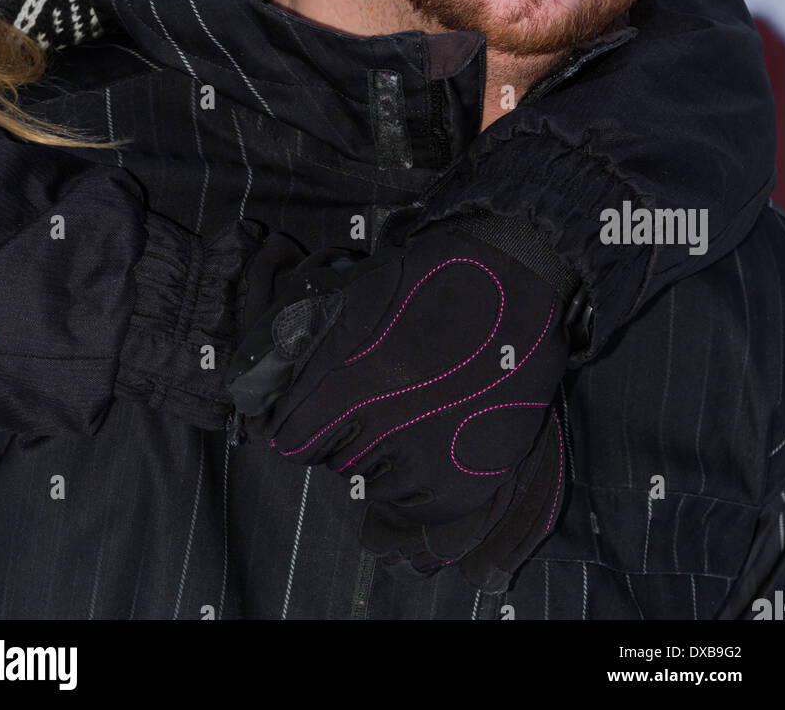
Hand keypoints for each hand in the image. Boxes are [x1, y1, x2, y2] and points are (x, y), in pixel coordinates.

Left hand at [226, 213, 580, 588]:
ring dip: (382, 459)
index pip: (291, 441)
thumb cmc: (430, 279)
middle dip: (344, 437)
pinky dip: (419, 481)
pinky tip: (436, 439)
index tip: (316, 414)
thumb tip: (270, 382)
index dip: (300, 425)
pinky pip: (416, 505)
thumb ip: (313, 345)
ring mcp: (426, 459)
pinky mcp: (463, 481)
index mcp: (347, 380)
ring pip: (372, 484)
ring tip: (413, 416)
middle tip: (376, 405)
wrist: (514, 279)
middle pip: (332, 461)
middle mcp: (382, 426)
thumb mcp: (357, 296)